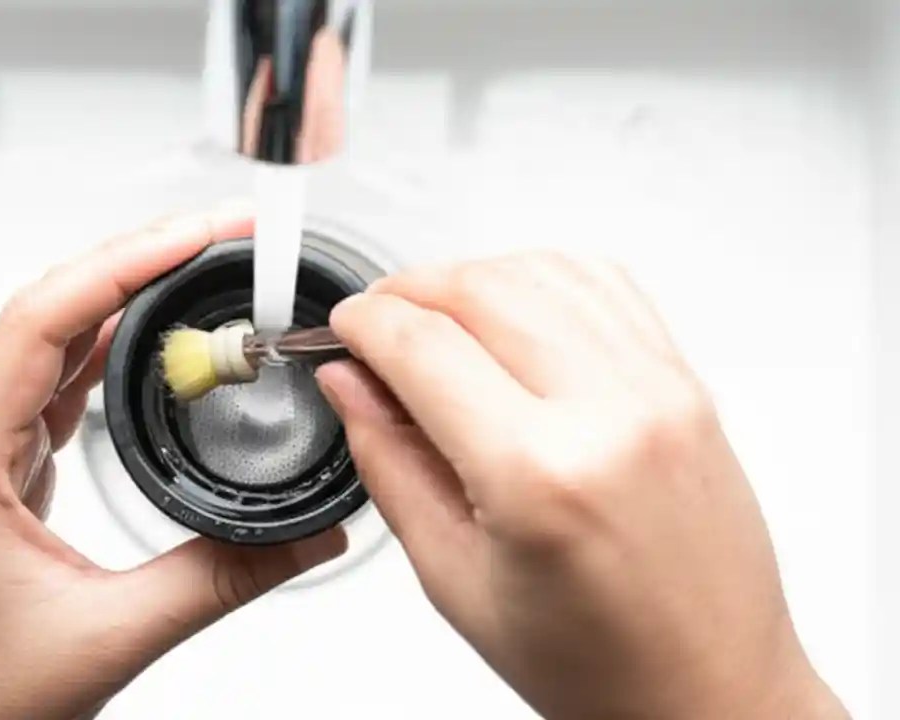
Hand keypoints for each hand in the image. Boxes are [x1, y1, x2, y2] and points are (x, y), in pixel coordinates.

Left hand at [0, 206, 346, 719]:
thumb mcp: (108, 637)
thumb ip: (218, 580)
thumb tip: (308, 538)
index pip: (43, 320)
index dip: (124, 264)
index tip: (196, 234)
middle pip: (49, 307)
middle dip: (137, 259)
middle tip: (219, 234)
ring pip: (52, 337)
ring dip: (124, 294)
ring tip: (200, 263)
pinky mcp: (1, 467)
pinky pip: (57, 381)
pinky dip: (110, 346)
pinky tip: (155, 335)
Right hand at [316, 254, 846, 718]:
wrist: (707, 688)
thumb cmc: (594, 662)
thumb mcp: (454, 579)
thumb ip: (390, 463)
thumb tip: (349, 382)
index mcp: (539, 475)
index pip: (423, 345)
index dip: (363, 323)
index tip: (341, 330)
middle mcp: (610, 413)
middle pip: (480, 287)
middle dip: (408, 290)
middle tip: (377, 326)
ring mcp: (660, 389)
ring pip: (541, 269)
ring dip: (471, 277)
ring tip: (438, 320)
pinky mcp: (686, 383)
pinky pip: (606, 284)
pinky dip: (543, 277)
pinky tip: (513, 311)